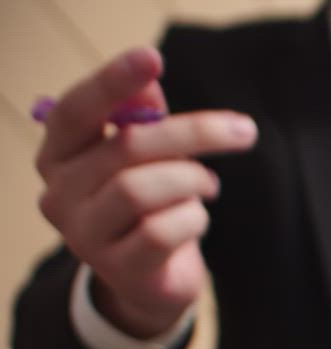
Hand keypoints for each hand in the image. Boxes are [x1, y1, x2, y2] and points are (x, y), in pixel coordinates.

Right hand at [35, 47, 257, 338]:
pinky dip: (193, 218)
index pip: (76, 111)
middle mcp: (58, 194)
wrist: (151, 279)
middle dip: (193, 133)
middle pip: (126, 147)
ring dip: (191, 180)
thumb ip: (142, 120)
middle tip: (242, 131)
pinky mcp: (117, 269)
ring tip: (208, 185)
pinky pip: (161, 231)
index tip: (152, 58)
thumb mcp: (146, 157)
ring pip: (140, 188)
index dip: (111, 83)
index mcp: (59, 155)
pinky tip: (196, 218)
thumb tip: (148, 85)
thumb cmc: (149, 205)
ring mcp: (83, 235)